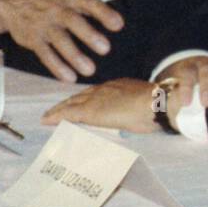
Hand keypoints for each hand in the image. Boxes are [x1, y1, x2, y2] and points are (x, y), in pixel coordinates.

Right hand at [0, 0, 122, 81]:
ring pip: (59, 41)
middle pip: (73, 22)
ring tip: (90, 70)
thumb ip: (91, 8)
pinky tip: (70, 78)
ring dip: (74, 56)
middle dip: (89, 35)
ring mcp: (43, 25)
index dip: (104, 13)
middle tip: (106, 49)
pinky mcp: (32, 39)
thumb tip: (117, 22)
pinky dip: (57, 67)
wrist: (10, 1)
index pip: (89, 3)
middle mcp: (56, 10)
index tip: (119, 25)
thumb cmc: (51, 1)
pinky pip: (45, 54)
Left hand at [41, 78, 160, 132]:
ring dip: (60, 109)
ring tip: (50, 115)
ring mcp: (97, 98)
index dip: (87, 98)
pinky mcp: (90, 111)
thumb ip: (141, 108)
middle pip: (82, 95)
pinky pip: (68, 112)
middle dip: (70, 102)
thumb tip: (143, 117)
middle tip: (59, 109)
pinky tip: (47, 120)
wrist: (158, 103)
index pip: (99, 92)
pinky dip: (56, 115)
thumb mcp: (148, 106)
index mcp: (121, 86)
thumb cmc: (160, 107)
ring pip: (72, 102)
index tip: (80, 103)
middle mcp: (106, 88)